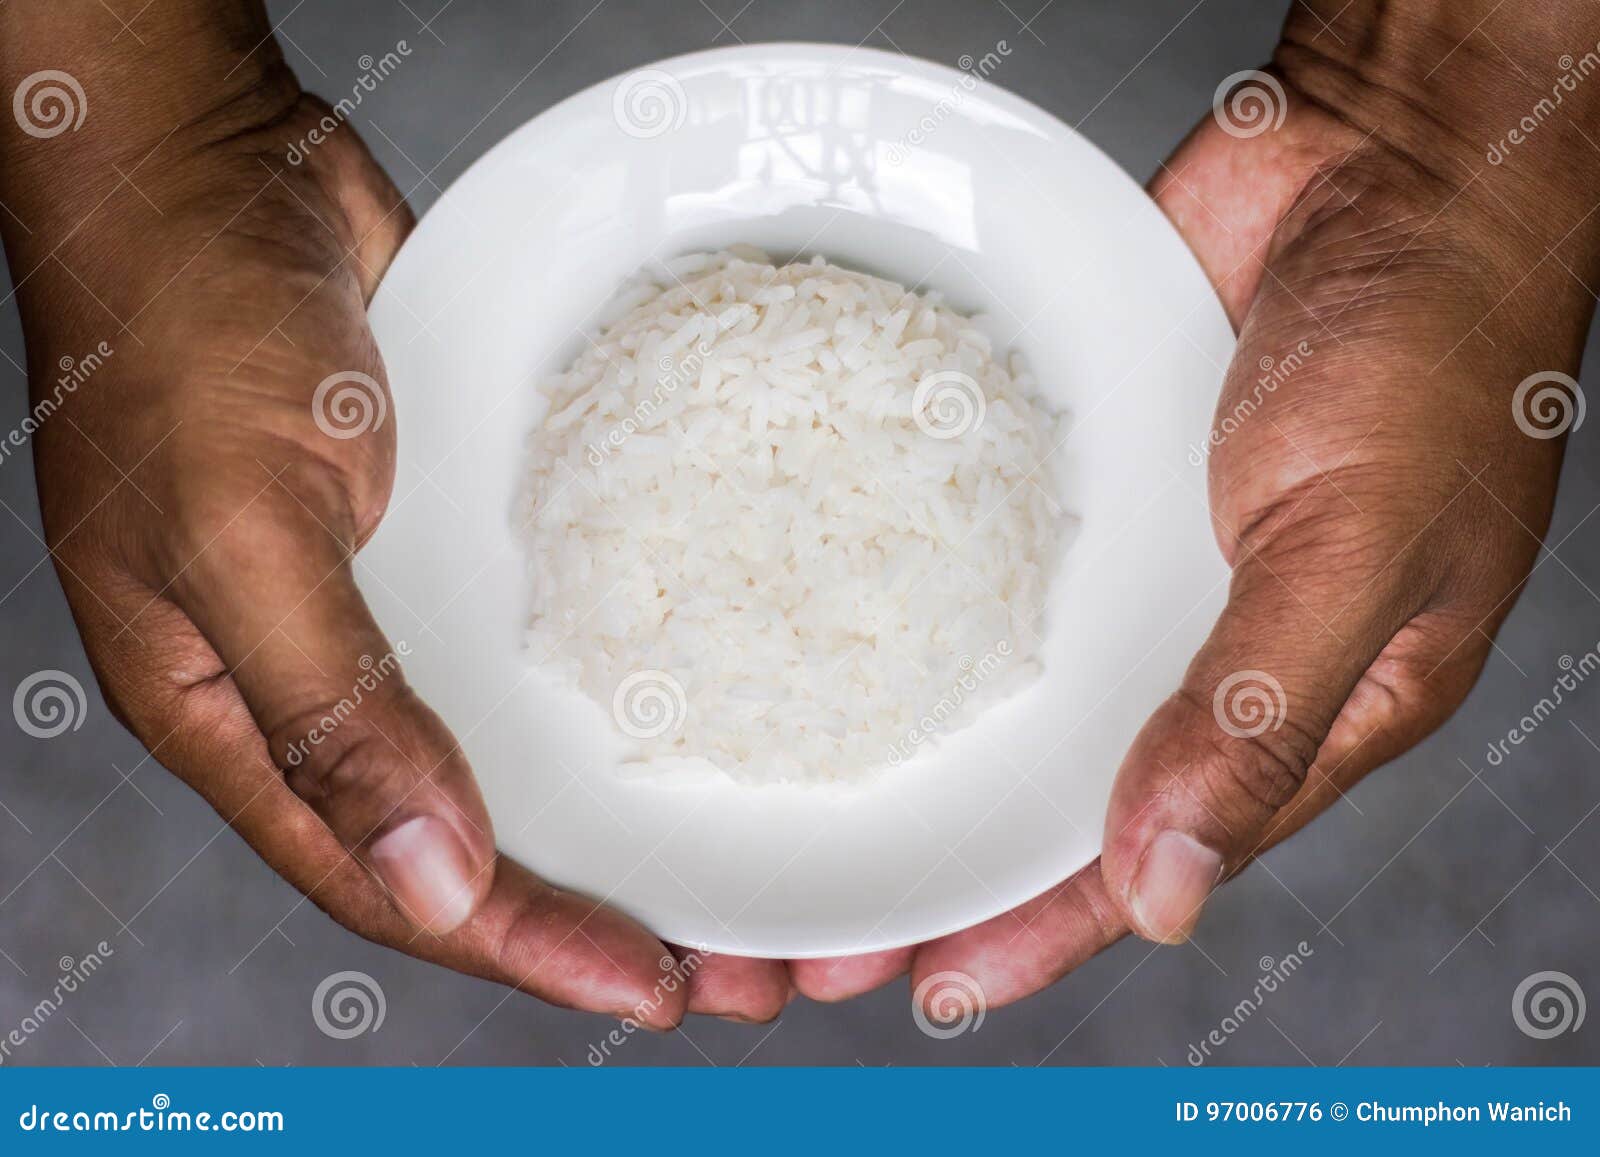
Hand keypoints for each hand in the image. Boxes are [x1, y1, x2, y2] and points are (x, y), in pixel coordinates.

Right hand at [0, 5, 795, 1024]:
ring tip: (732, 879)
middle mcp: (311, 681)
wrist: (210, 165)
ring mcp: (381, 613)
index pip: (385, 878)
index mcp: (230, 713)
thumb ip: (327, 705)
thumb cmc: (183, 319)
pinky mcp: (439, 544)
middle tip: (733, 965)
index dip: (517, 945)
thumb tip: (425, 875)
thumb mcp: (241, 523)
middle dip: (587, 919)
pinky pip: (524, 650)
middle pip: (459, 844)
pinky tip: (686, 722)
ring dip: (609, 825)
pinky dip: (598, 702)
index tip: (648, 983)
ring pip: (500, 757)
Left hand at [792, 0, 1599, 1010]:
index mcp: (1308, 701)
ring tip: (801, 809)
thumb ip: (1262, 716)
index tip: (940, 979)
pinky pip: (986, 560)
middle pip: (1068, 788)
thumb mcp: (1360, 548)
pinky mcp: (1080, 482)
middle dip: (957, 862)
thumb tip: (1164, 888)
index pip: (1169, 849)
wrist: (1386, 163)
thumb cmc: (1428, 351)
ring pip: (1016, 687)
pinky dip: (917, 604)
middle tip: (829, 924)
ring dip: (921, 752)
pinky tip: (830, 636)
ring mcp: (1135, 564)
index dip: (1054, 925)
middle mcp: (1207, 647)